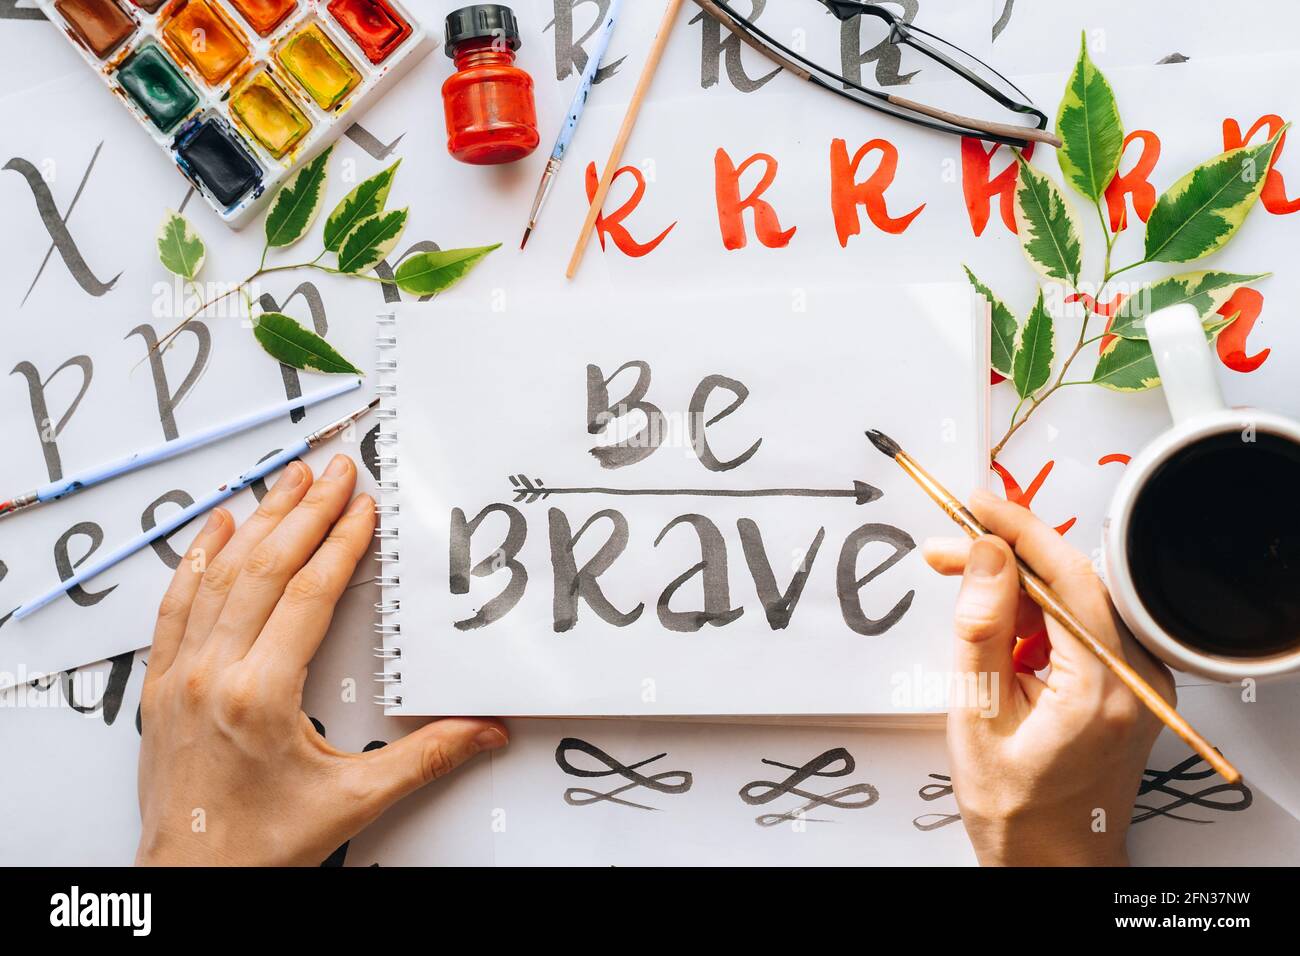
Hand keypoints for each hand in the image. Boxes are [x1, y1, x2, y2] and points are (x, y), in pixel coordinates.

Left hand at [136, 455, 507, 865]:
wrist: (191, 883)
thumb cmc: (261, 846)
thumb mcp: (354, 800)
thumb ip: (426, 758)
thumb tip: (485, 732)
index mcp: (260, 694)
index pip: (309, 594)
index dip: (341, 543)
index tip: (363, 507)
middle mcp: (212, 674)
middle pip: (264, 569)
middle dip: (305, 511)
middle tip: (335, 469)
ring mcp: (178, 676)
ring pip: (218, 577)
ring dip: (256, 521)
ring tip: (286, 478)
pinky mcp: (159, 686)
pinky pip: (174, 605)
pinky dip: (196, 559)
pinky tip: (216, 527)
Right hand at [922, 489, 1173, 866]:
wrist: (1054, 864)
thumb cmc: (1017, 811)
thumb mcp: (978, 720)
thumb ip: (980, 634)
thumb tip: (984, 559)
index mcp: (1103, 688)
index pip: (1067, 578)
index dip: (1017, 532)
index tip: (974, 506)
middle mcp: (1134, 679)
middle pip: (1072, 582)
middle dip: (1006, 556)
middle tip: (948, 549)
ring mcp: (1135, 681)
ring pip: (1073, 600)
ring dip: (1016, 586)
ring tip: (961, 586)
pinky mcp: (1124, 684)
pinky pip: (1079, 626)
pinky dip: (1034, 615)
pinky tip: (997, 627)